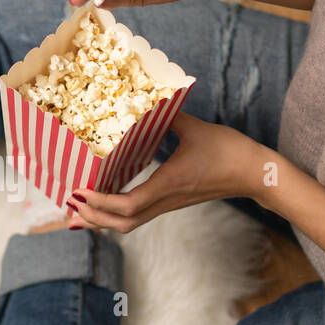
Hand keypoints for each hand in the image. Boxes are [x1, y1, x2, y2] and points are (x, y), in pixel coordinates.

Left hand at [66, 112, 267, 232]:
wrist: (254, 174)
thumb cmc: (229, 151)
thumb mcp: (195, 128)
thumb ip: (168, 115)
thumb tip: (145, 101)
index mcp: (169, 184)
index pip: (128, 204)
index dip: (100, 202)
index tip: (79, 190)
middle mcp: (166, 199)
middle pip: (123, 223)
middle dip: (93, 217)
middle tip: (70, 204)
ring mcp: (169, 204)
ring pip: (130, 223)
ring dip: (102, 220)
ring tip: (79, 209)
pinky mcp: (172, 202)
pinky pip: (139, 215)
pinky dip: (117, 214)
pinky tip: (105, 203)